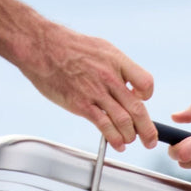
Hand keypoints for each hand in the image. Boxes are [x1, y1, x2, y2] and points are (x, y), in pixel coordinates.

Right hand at [21, 24, 155, 152]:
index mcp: (117, 61)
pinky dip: (114, 139)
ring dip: (130, 136)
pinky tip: (117, 144)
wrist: (40, 46)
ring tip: (130, 140)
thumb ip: (117, 67)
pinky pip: (104, 126)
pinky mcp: (81, 104)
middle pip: (138, 108)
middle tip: (150, 140)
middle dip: (147, 129)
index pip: (146, 83)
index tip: (142, 101)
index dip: (147, 96)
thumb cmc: (68, 46)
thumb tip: (129, 85)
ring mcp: (96, 92)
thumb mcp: (101, 48)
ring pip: (124, 121)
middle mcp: (110, 77)